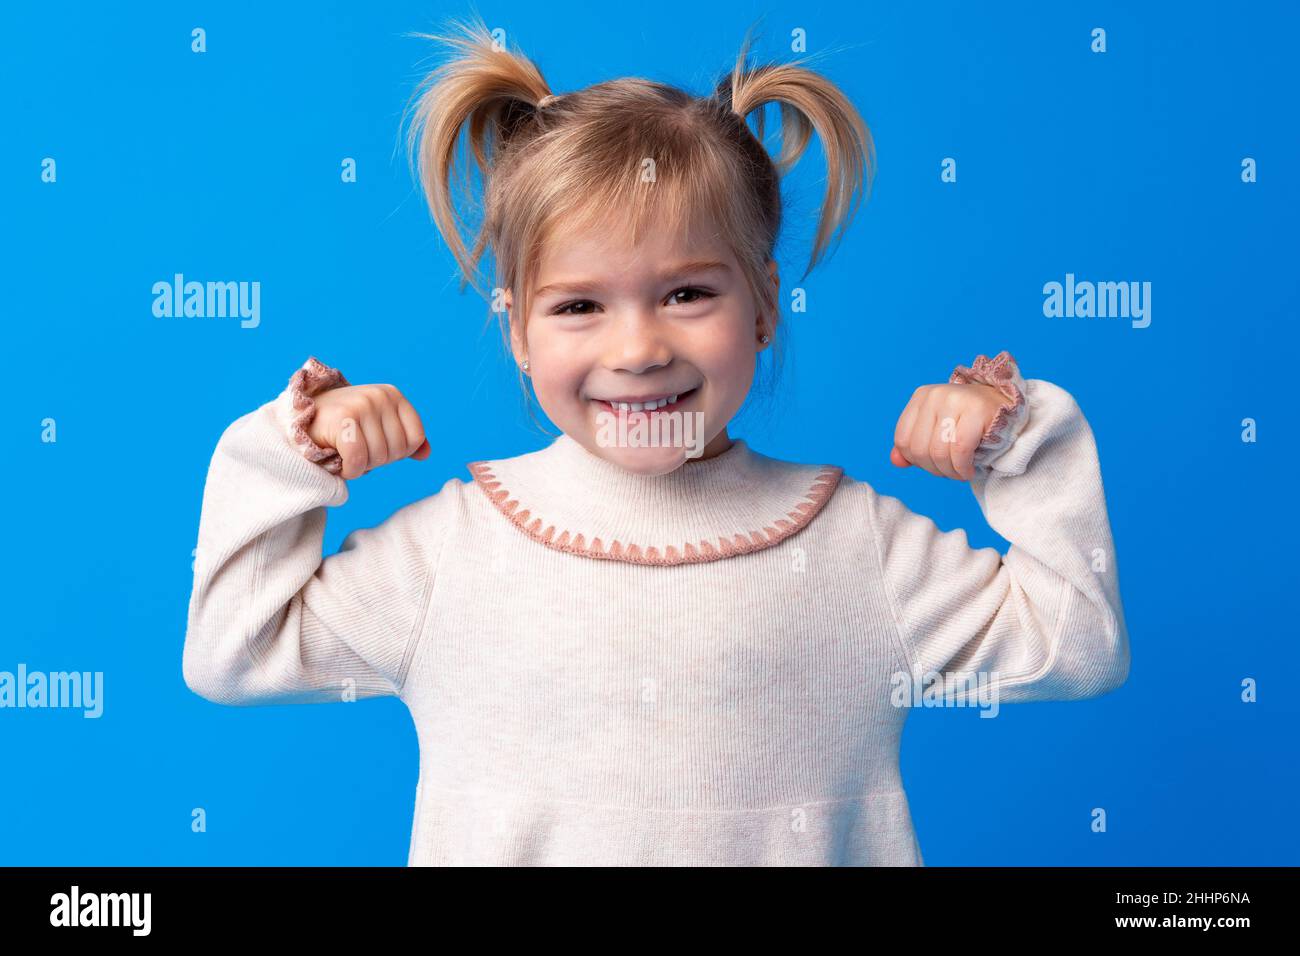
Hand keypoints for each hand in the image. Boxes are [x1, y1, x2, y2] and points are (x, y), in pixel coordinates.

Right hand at [307, 384, 430, 479]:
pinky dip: (350, 470)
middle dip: (378, 460)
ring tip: (347, 451)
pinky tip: (341, 461)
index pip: (416, 438)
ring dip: (362, 465)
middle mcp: (379, 396)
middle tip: (357, 448)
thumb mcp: (378, 426)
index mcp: (393, 394)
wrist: (299, 421)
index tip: (376, 445)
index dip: (398, 452)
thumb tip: (426, 454)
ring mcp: (362, 405)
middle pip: (398, 450)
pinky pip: (359, 461)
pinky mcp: (343, 420)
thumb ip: (404, 438)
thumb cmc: (343, 427)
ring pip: (378, 457)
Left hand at [889, 382, 1005, 480]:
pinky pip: (960, 450)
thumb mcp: (937, 431)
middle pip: (919, 449)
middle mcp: (935, 395)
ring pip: (938, 452)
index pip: (903, 440)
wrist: (1007, 409)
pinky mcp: (976, 409)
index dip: (917, 461)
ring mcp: (955, 399)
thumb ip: (914, 445)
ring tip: (960, 473)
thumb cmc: (970, 424)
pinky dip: (962, 468)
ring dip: (950, 472)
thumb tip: (896, 461)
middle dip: (934, 469)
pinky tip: (969, 471)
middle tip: (950, 472)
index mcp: (921, 396)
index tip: (934, 465)